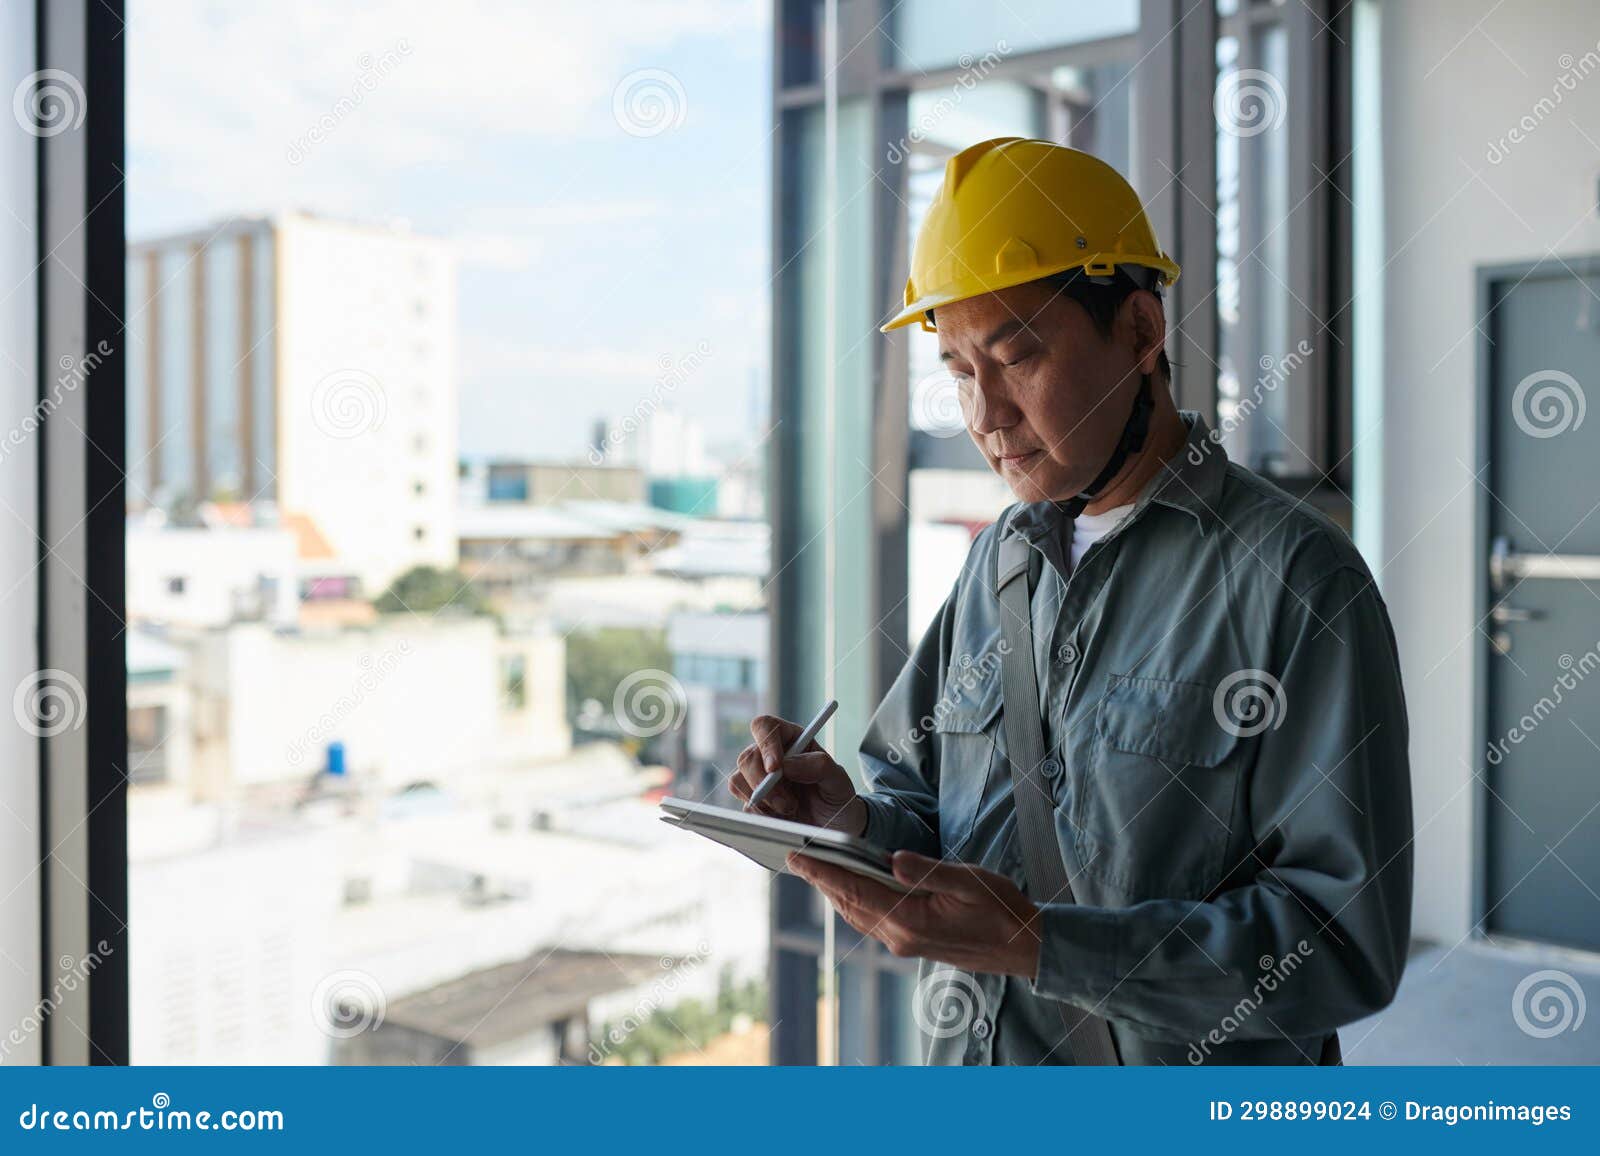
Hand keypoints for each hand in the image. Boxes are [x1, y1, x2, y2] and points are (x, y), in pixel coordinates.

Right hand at [730, 714, 864, 834]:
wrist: (834, 828)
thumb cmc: (836, 798)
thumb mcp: (838, 780)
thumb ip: (819, 766)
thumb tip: (788, 764)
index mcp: (791, 740)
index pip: (766, 726)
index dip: (766, 743)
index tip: (775, 768)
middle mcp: (771, 757)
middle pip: (747, 757)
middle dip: (763, 783)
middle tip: (787, 803)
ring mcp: (759, 780)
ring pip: (738, 781)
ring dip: (763, 800)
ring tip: (790, 810)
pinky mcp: (754, 803)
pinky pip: (744, 805)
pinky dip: (762, 815)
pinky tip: (781, 818)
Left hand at [787, 850, 1041, 978]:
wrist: (1023, 947)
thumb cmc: (1001, 910)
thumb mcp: (969, 881)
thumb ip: (929, 871)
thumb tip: (892, 859)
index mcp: (911, 920)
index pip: (856, 891)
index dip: (823, 872)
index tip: (797, 856)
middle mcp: (901, 937)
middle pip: (849, 904)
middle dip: (821, 880)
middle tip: (796, 856)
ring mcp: (904, 943)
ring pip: (857, 915)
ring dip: (835, 891)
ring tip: (815, 867)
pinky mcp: (910, 943)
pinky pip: (871, 920)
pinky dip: (854, 901)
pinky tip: (850, 886)